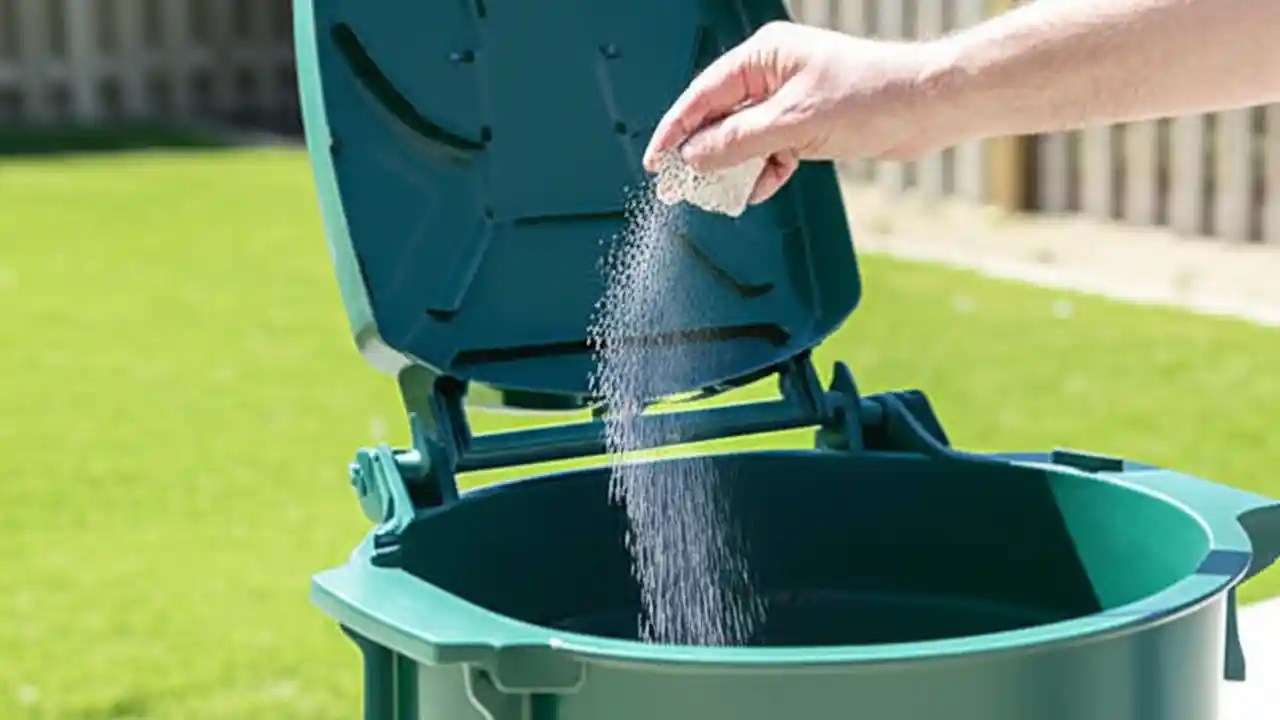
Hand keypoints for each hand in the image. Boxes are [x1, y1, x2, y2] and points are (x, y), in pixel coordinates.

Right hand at [642, 21, 961, 204]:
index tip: (655, 161)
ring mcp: (789, 100)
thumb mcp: (792, 123)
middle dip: (700, 153)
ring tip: (714, 196)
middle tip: (675, 186)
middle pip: (719, 117)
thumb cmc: (869, 96)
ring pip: (744, 138)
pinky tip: (755, 191)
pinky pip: (770, 150)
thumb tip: (694, 158)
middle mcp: (772, 75)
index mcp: (762, 58)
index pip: (702, 95)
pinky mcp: (808, 124)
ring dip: (732, 167)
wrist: (926, 108)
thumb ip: (738, 142)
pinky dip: (763, 171)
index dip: (675, 130)